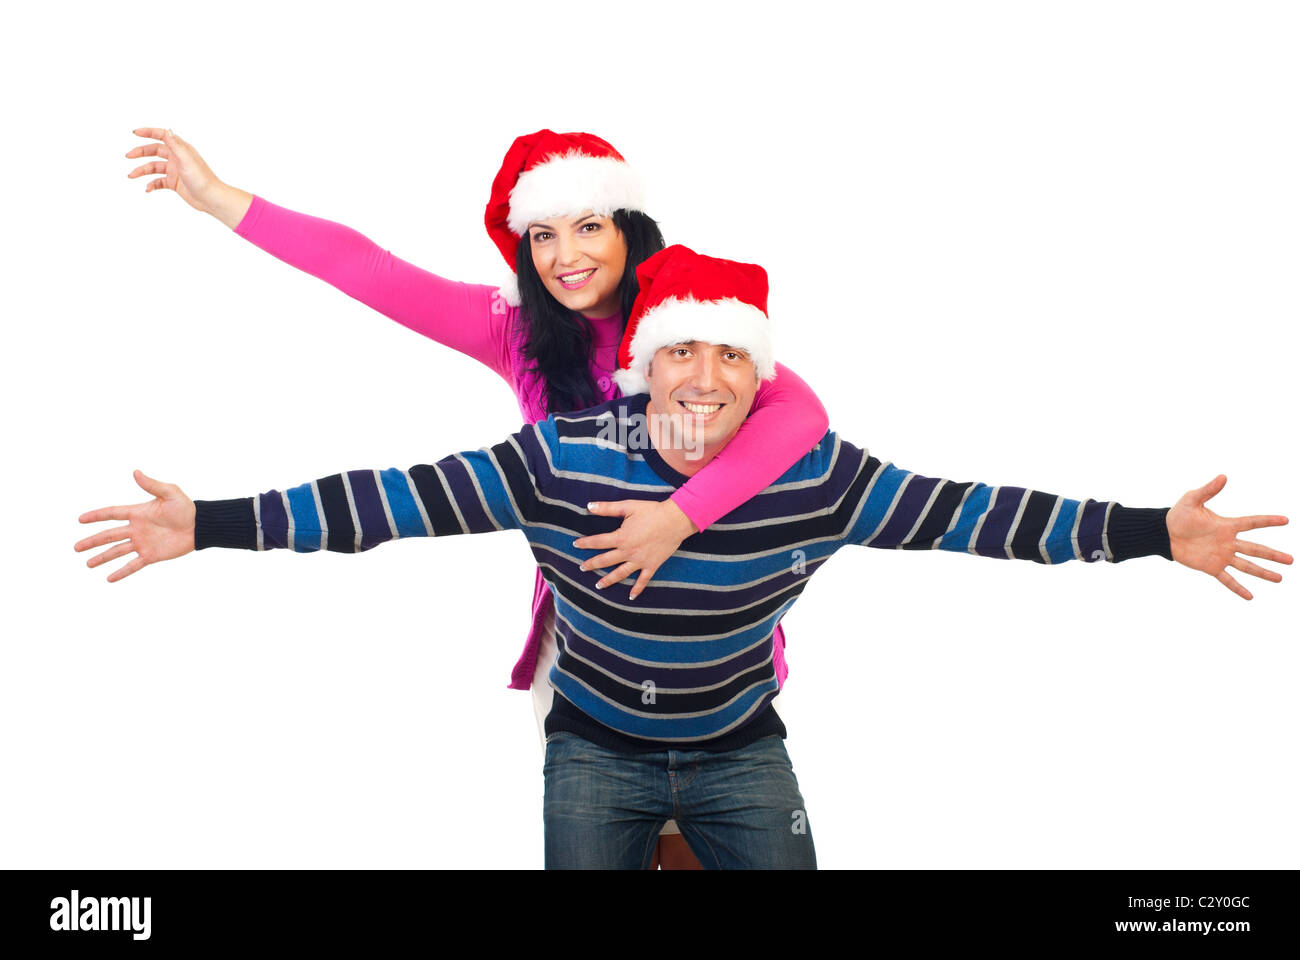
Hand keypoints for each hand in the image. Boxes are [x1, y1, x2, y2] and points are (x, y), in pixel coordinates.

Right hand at [75, 470, 196, 582]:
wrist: (200, 526)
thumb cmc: (186, 508)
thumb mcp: (169, 493)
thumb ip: (152, 485)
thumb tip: (135, 472)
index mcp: (138, 513)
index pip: (112, 514)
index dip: (96, 516)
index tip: (80, 519)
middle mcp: (136, 529)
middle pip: (109, 536)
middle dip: (92, 542)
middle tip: (76, 548)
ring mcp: (142, 543)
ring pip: (117, 551)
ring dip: (102, 558)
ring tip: (88, 564)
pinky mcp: (151, 555)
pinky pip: (133, 565)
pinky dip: (121, 572)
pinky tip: (109, 579)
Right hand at [125, 127, 235, 219]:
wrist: (211, 198)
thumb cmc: (202, 179)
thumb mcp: (186, 159)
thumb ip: (176, 145)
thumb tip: (168, 130)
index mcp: (180, 149)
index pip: (162, 136)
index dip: (148, 132)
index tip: (134, 133)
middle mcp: (176, 158)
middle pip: (154, 151)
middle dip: (140, 152)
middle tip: (128, 156)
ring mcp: (175, 170)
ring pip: (154, 167)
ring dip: (142, 170)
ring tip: (131, 176)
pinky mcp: (174, 183)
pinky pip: (158, 181)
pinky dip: (151, 184)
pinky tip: (147, 189)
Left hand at [572, 498, 699, 599]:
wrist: (675, 520)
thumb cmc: (652, 511)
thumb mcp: (628, 507)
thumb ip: (607, 508)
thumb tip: (589, 506)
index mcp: (621, 537)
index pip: (598, 542)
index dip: (586, 543)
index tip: (576, 545)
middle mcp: (628, 552)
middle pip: (606, 560)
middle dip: (592, 564)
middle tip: (582, 568)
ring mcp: (639, 561)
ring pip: (620, 573)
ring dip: (608, 580)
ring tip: (598, 586)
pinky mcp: (651, 565)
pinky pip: (643, 580)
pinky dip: (637, 589)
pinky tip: (631, 597)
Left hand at [1166, 474, 1290, 599]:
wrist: (1163, 533)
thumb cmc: (1178, 515)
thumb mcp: (1192, 500)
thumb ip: (1208, 490)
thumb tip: (1223, 476)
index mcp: (1226, 525)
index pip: (1252, 523)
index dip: (1268, 521)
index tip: (1286, 520)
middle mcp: (1228, 542)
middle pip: (1255, 549)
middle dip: (1273, 555)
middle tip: (1291, 560)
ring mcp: (1221, 556)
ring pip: (1246, 566)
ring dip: (1263, 572)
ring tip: (1280, 578)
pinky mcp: (1211, 567)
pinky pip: (1227, 579)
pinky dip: (1237, 588)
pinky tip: (1250, 597)